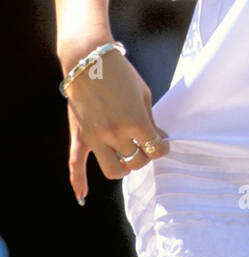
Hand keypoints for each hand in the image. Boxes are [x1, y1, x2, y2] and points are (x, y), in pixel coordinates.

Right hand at [64, 50, 169, 202]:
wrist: (89, 61)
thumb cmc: (121, 74)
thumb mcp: (143, 94)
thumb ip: (151, 120)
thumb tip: (159, 139)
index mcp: (136, 122)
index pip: (156, 149)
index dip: (163, 148)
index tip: (162, 142)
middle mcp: (116, 134)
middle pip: (137, 161)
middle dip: (145, 155)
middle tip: (145, 145)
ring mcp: (96, 138)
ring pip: (114, 170)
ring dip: (124, 168)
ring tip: (128, 158)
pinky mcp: (80, 136)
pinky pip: (76, 165)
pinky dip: (78, 182)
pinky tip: (83, 196)